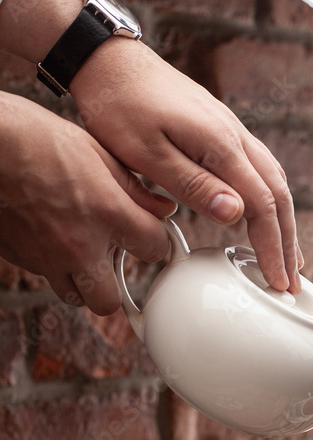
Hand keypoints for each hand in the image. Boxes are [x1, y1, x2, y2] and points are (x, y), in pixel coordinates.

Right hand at [0, 93, 173, 314]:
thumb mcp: (95, 151)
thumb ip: (134, 187)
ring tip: (80, 253)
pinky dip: (54, 266)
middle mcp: (79, 245)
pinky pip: (46, 277)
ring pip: (74, 297)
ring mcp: (47, 257)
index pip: (154, 250)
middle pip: (109, 301)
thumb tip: (163, 209)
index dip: (155, 242)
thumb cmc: (36, 138)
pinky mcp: (22, 258)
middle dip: (114, 285)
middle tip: (110, 258)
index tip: (147, 235)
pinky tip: (52, 239)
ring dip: (82, 282)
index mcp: (106, 212)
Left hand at [70, 39, 302, 293]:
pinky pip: (261, 170)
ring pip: (275, 182)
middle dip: (289, 243)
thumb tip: (237, 214)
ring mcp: (232, 131)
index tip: (277, 281)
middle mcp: (236, 136)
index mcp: (221, 144)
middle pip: (279, 196)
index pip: (262, 206)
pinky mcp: (223, 130)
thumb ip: (193, 185)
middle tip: (292, 282)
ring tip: (288, 258)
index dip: (273, 248)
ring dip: (285, 224)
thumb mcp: (147, 154)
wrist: (110, 62)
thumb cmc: (120, 107)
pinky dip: (272, 202)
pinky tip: (268, 218)